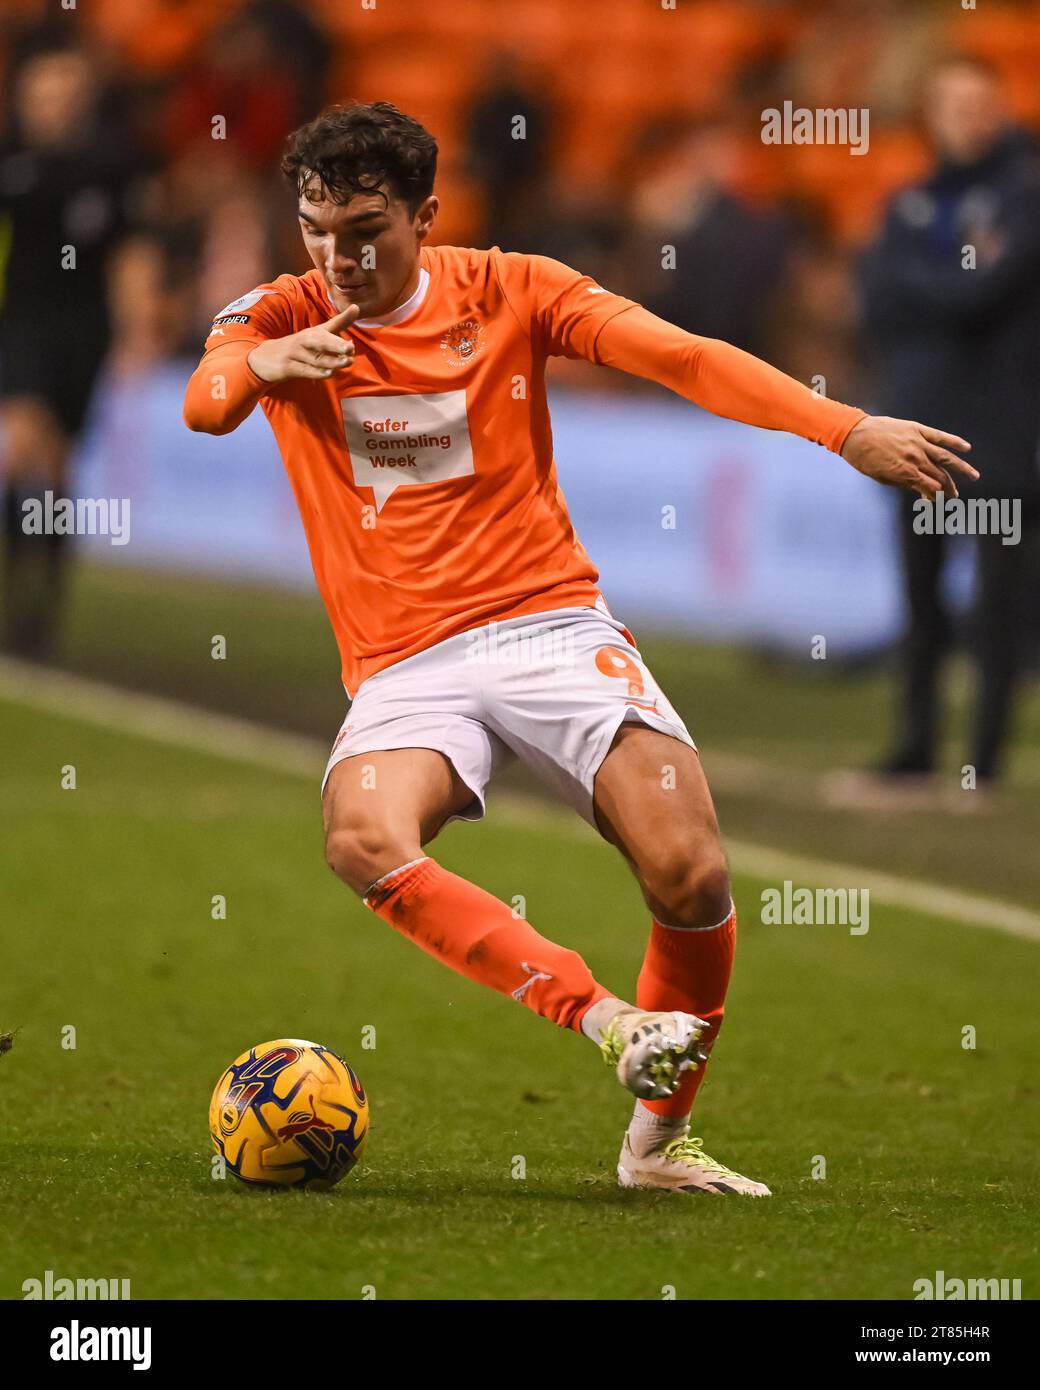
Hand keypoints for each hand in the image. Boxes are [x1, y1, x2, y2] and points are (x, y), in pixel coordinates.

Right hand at [247, 306, 358, 382]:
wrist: (266, 357)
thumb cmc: (299, 346)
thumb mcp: (317, 334)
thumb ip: (338, 323)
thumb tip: (357, 308)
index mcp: (314, 332)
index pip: (330, 325)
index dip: (343, 318)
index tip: (355, 308)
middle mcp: (305, 340)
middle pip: (321, 340)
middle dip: (336, 344)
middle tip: (350, 347)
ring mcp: (296, 354)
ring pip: (316, 358)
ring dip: (332, 361)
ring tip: (347, 362)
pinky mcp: (288, 367)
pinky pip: (305, 370)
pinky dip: (317, 372)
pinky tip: (329, 373)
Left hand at [840, 415, 976, 498]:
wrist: (854, 433)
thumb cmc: (865, 459)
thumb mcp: (881, 477)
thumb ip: (904, 483)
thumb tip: (924, 492)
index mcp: (904, 473)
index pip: (930, 488)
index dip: (937, 496)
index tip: (939, 501)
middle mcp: (914, 458)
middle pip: (939, 475)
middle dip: (949, 488)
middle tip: (955, 496)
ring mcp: (917, 443)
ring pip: (945, 457)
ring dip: (962, 468)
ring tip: (974, 476)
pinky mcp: (917, 429)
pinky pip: (940, 436)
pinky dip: (954, 442)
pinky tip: (967, 448)